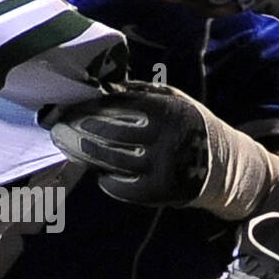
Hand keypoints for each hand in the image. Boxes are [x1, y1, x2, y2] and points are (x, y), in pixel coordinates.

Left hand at [49, 79, 278, 216]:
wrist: (221, 165)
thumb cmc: (188, 125)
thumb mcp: (173, 99)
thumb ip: (139, 92)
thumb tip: (101, 86)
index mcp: (168, 110)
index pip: (119, 104)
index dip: (89, 104)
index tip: (67, 105)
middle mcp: (164, 138)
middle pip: (109, 132)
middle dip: (79, 127)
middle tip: (57, 124)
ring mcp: (159, 167)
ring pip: (110, 158)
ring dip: (83, 151)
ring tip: (66, 143)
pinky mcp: (155, 192)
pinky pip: (118, 185)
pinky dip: (104, 176)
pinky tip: (96, 168)